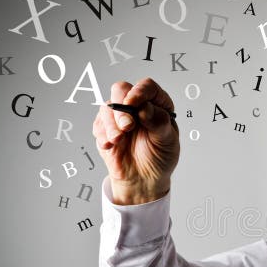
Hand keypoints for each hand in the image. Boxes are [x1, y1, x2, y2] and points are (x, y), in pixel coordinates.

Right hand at [93, 78, 179, 204]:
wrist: (143, 179)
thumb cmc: (160, 158)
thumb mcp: (167, 142)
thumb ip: (159, 123)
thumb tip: (144, 108)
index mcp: (158, 104)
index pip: (148, 87)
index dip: (140, 91)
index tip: (134, 104)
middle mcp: (137, 106)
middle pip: (122, 89)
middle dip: (122, 108)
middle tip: (127, 126)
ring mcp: (120, 115)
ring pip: (108, 107)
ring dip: (111, 124)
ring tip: (118, 140)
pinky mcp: (105, 128)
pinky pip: (98, 124)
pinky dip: (103, 134)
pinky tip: (111, 145)